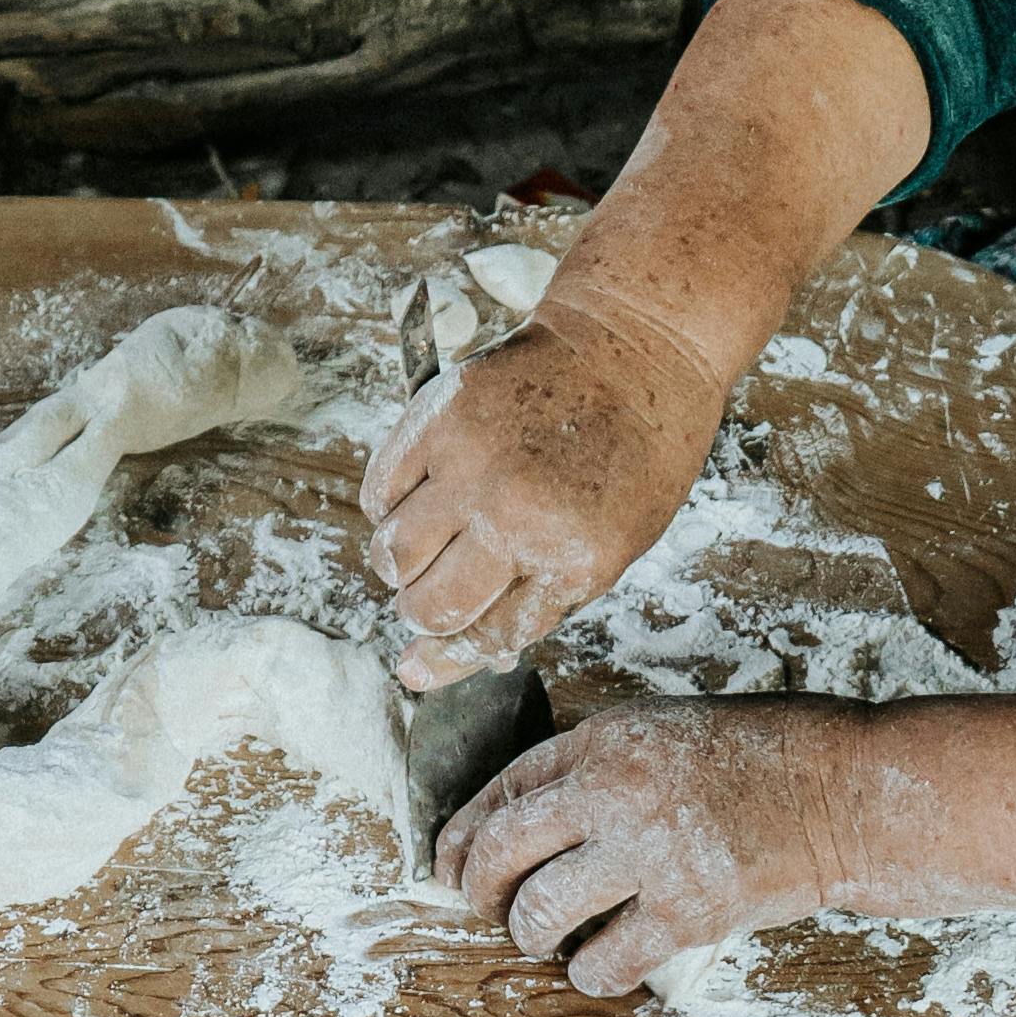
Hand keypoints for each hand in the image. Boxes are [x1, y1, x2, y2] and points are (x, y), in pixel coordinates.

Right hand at [361, 301, 731, 688]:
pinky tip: (419, 498)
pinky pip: (380, 491)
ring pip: (393, 554)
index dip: (447, 658)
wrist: (635, 349)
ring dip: (399, 565)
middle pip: (431, 605)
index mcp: (572, 562)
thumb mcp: (615, 544)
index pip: (486, 636)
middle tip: (432, 594)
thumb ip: (540, 598)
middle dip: (424, 612)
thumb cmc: (636, 452)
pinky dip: (388, 508)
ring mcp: (472, 467)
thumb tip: (449, 651)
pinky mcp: (438, 419)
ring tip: (426, 545)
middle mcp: (516, 520)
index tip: (418, 667)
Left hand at [436, 702, 866, 996]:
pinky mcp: (685, 911)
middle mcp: (614, 789)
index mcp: (607, 738)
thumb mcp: (668, 730)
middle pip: (502, 851)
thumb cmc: (767, 757)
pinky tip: (600, 967)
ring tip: (548, 939)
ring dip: (533, 936)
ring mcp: (648, 853)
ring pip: (541, 912)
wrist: (846, 792)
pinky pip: (605, 961)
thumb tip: (532, 822)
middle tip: (487, 910)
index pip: (502, 788)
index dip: (461, 836)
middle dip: (479, 892)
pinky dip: (592, 973)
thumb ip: (600, 765)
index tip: (446, 868)